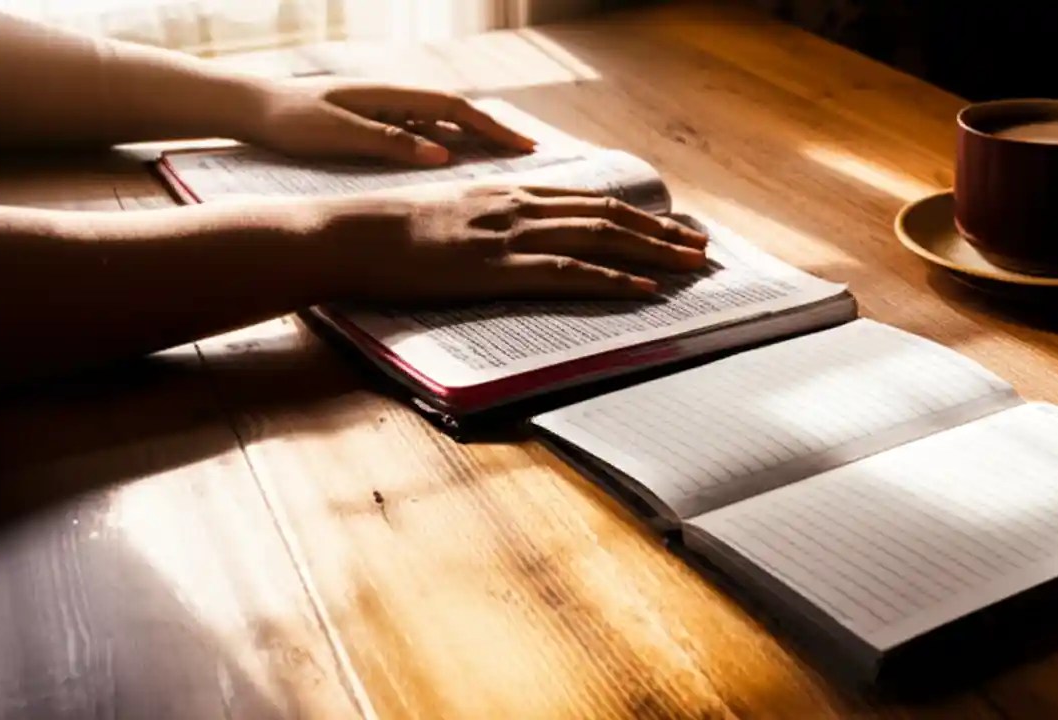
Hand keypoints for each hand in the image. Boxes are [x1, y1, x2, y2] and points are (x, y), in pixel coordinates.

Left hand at [245, 78, 535, 165]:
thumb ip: (393, 144)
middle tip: (533, 154)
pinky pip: (425, 137)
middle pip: (460, 115)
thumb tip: (444, 155)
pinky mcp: (377, 127)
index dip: (495, 128)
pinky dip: (451, 148)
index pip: (457, 110)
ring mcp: (388, 113)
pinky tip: (463, 166)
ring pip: (445, 126)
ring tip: (510, 163)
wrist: (251, 109)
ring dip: (478, 141)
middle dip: (497, 132)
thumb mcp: (340, 134)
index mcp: (392, 97)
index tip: (527, 147)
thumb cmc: (291, 121)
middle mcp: (396, 101)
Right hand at [317, 184, 709, 302]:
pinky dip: (613, 279)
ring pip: (601, 238)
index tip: (671, 227)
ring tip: (692, 267)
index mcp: (510, 193)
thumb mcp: (452, 213)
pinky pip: (569, 272)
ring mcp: (512, 236)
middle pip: (609, 215)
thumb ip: (491, 218)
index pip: (590, 201)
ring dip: (653, 253)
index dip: (637, 215)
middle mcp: (520, 206)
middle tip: (702, 247)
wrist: (355, 235)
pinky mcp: (499, 268)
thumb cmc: (393, 231)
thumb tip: (521, 235)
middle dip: (662, 233)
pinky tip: (644, 290)